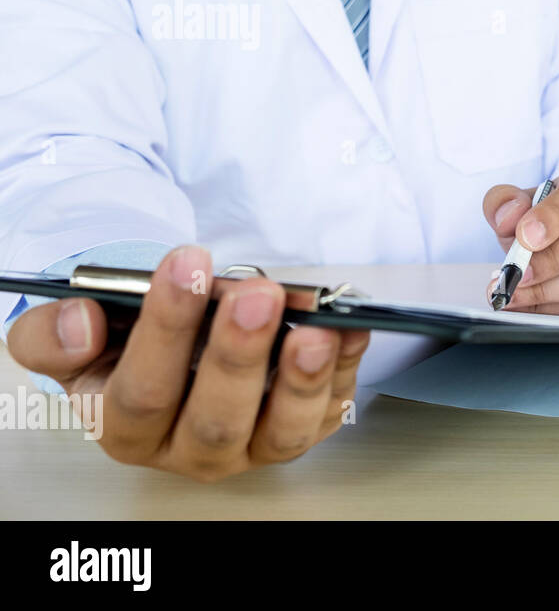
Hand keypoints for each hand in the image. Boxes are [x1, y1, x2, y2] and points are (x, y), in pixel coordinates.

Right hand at [5, 245, 369, 481]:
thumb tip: (81, 322)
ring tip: (315, 329)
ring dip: (302, 379)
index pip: (142, 392)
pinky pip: (331, 407)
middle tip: (256, 297)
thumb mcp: (75, 337)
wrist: (174, 345)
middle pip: (216, 417)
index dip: (163, 329)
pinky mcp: (304, 429)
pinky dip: (346, 367)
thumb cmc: (127, 342)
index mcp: (126, 429)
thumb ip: (52, 334)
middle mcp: (191, 448)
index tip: (186, 264)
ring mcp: (254, 446)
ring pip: (282, 430)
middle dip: (237, 354)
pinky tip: (351, 328)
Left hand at [482, 160, 558, 319]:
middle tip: (518, 272)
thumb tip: (508, 218)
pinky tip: (531, 306)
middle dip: (555, 258)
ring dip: (550, 290)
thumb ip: (507, 201)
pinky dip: (558, 311)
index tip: (524, 235)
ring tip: (515, 291)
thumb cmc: (554, 219)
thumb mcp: (526, 201)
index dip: (555, 214)